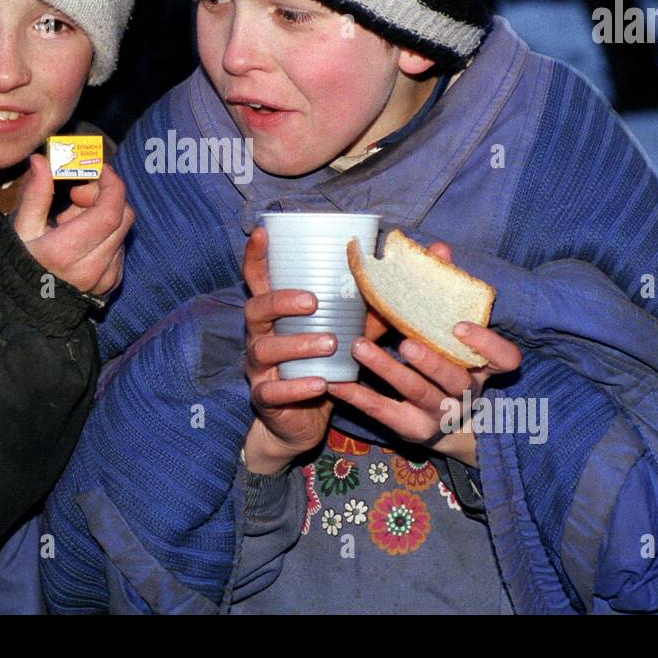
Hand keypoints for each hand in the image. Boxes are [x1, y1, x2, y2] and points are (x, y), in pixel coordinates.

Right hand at [13, 155, 133, 295]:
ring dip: (103, 216)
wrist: (26, 306)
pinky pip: (120, 246)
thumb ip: (35, 194)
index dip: (110, 183)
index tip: (96, 169)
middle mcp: (91, 268)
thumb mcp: (21, 228)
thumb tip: (41, 161)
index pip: (109, 211)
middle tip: (75, 196)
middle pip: (122, 216)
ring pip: (122, 230)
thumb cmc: (20, 262)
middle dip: (104, 195)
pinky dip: (106, 234)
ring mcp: (105, 278)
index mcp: (65, 252)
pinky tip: (81, 241)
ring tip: (71, 223)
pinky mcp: (112, 283)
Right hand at [239, 226, 387, 475]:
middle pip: (255, 309)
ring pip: (265, 349)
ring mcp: (259, 369)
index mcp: (276, 316)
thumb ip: (366, 313)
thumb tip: (403, 283)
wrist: (299, 425)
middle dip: (280, 301)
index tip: (263, 232)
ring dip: (297, 345)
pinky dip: (297, 386)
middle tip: (312, 301)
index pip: (258, 280)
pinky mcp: (265, 399)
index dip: (256, 256)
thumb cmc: (321, 369)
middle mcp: (261, 337)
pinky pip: (274, 391)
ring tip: (330, 344)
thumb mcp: (344, 337)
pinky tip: (320, 383)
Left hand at [327, 241, 521, 469]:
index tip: (458, 324)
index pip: (505, 359)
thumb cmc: (440, 359)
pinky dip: (359, 397)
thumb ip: (442, 291)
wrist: (437, 416)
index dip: (486, 343)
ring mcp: (442, 414)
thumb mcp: (445, 329)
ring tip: (360, 348)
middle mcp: (467, 392)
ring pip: (419, 394)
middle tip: (403, 341)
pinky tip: (336, 382)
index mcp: (482, 366)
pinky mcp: (413, 429)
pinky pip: (385, 413)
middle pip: (454, 379)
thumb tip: (439, 247)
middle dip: (429, 360)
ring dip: (388, 370)